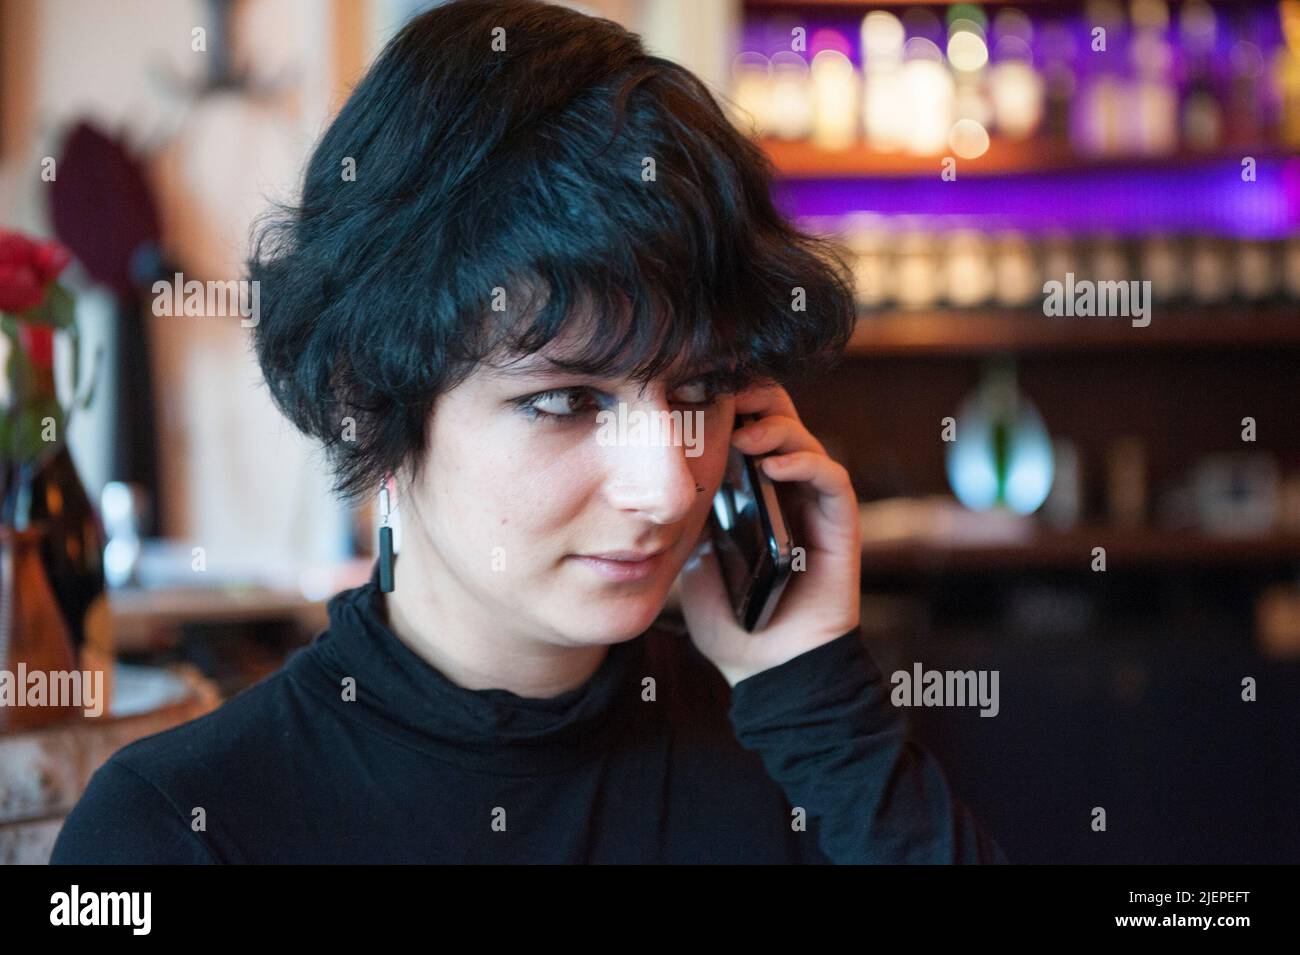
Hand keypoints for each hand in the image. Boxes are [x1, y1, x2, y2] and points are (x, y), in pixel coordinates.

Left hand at [675, 383, 860, 685]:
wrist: (764, 665)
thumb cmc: (730, 615)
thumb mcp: (691, 553)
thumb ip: (687, 512)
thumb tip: (663, 472)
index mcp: (750, 488)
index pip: (746, 424)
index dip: (728, 401)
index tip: (695, 389)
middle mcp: (785, 487)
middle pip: (779, 418)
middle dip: (754, 400)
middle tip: (724, 396)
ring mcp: (813, 504)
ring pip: (805, 440)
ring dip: (775, 429)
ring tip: (743, 435)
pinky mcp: (839, 524)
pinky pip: (831, 479)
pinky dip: (805, 463)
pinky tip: (773, 465)